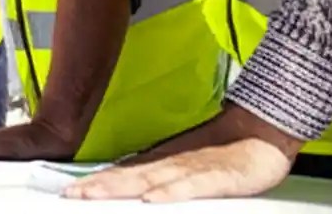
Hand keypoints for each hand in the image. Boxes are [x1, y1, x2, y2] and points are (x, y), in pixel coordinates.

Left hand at [64, 105, 300, 201]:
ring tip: (94, 194)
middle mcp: (170, 163)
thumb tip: (124, 183)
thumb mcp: (184, 166)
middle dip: (97, 186)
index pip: (121, 174)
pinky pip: (191, 185)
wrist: (262, 132)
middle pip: (127, 176)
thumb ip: (155, 174)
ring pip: (150, 179)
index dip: (95, 182)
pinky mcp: (218, 176)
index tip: (69, 191)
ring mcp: (192, 168)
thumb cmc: (223, 152)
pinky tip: (152, 199)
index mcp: (161, 162)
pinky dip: (170, 192)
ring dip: (120, 187)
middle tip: (71, 194)